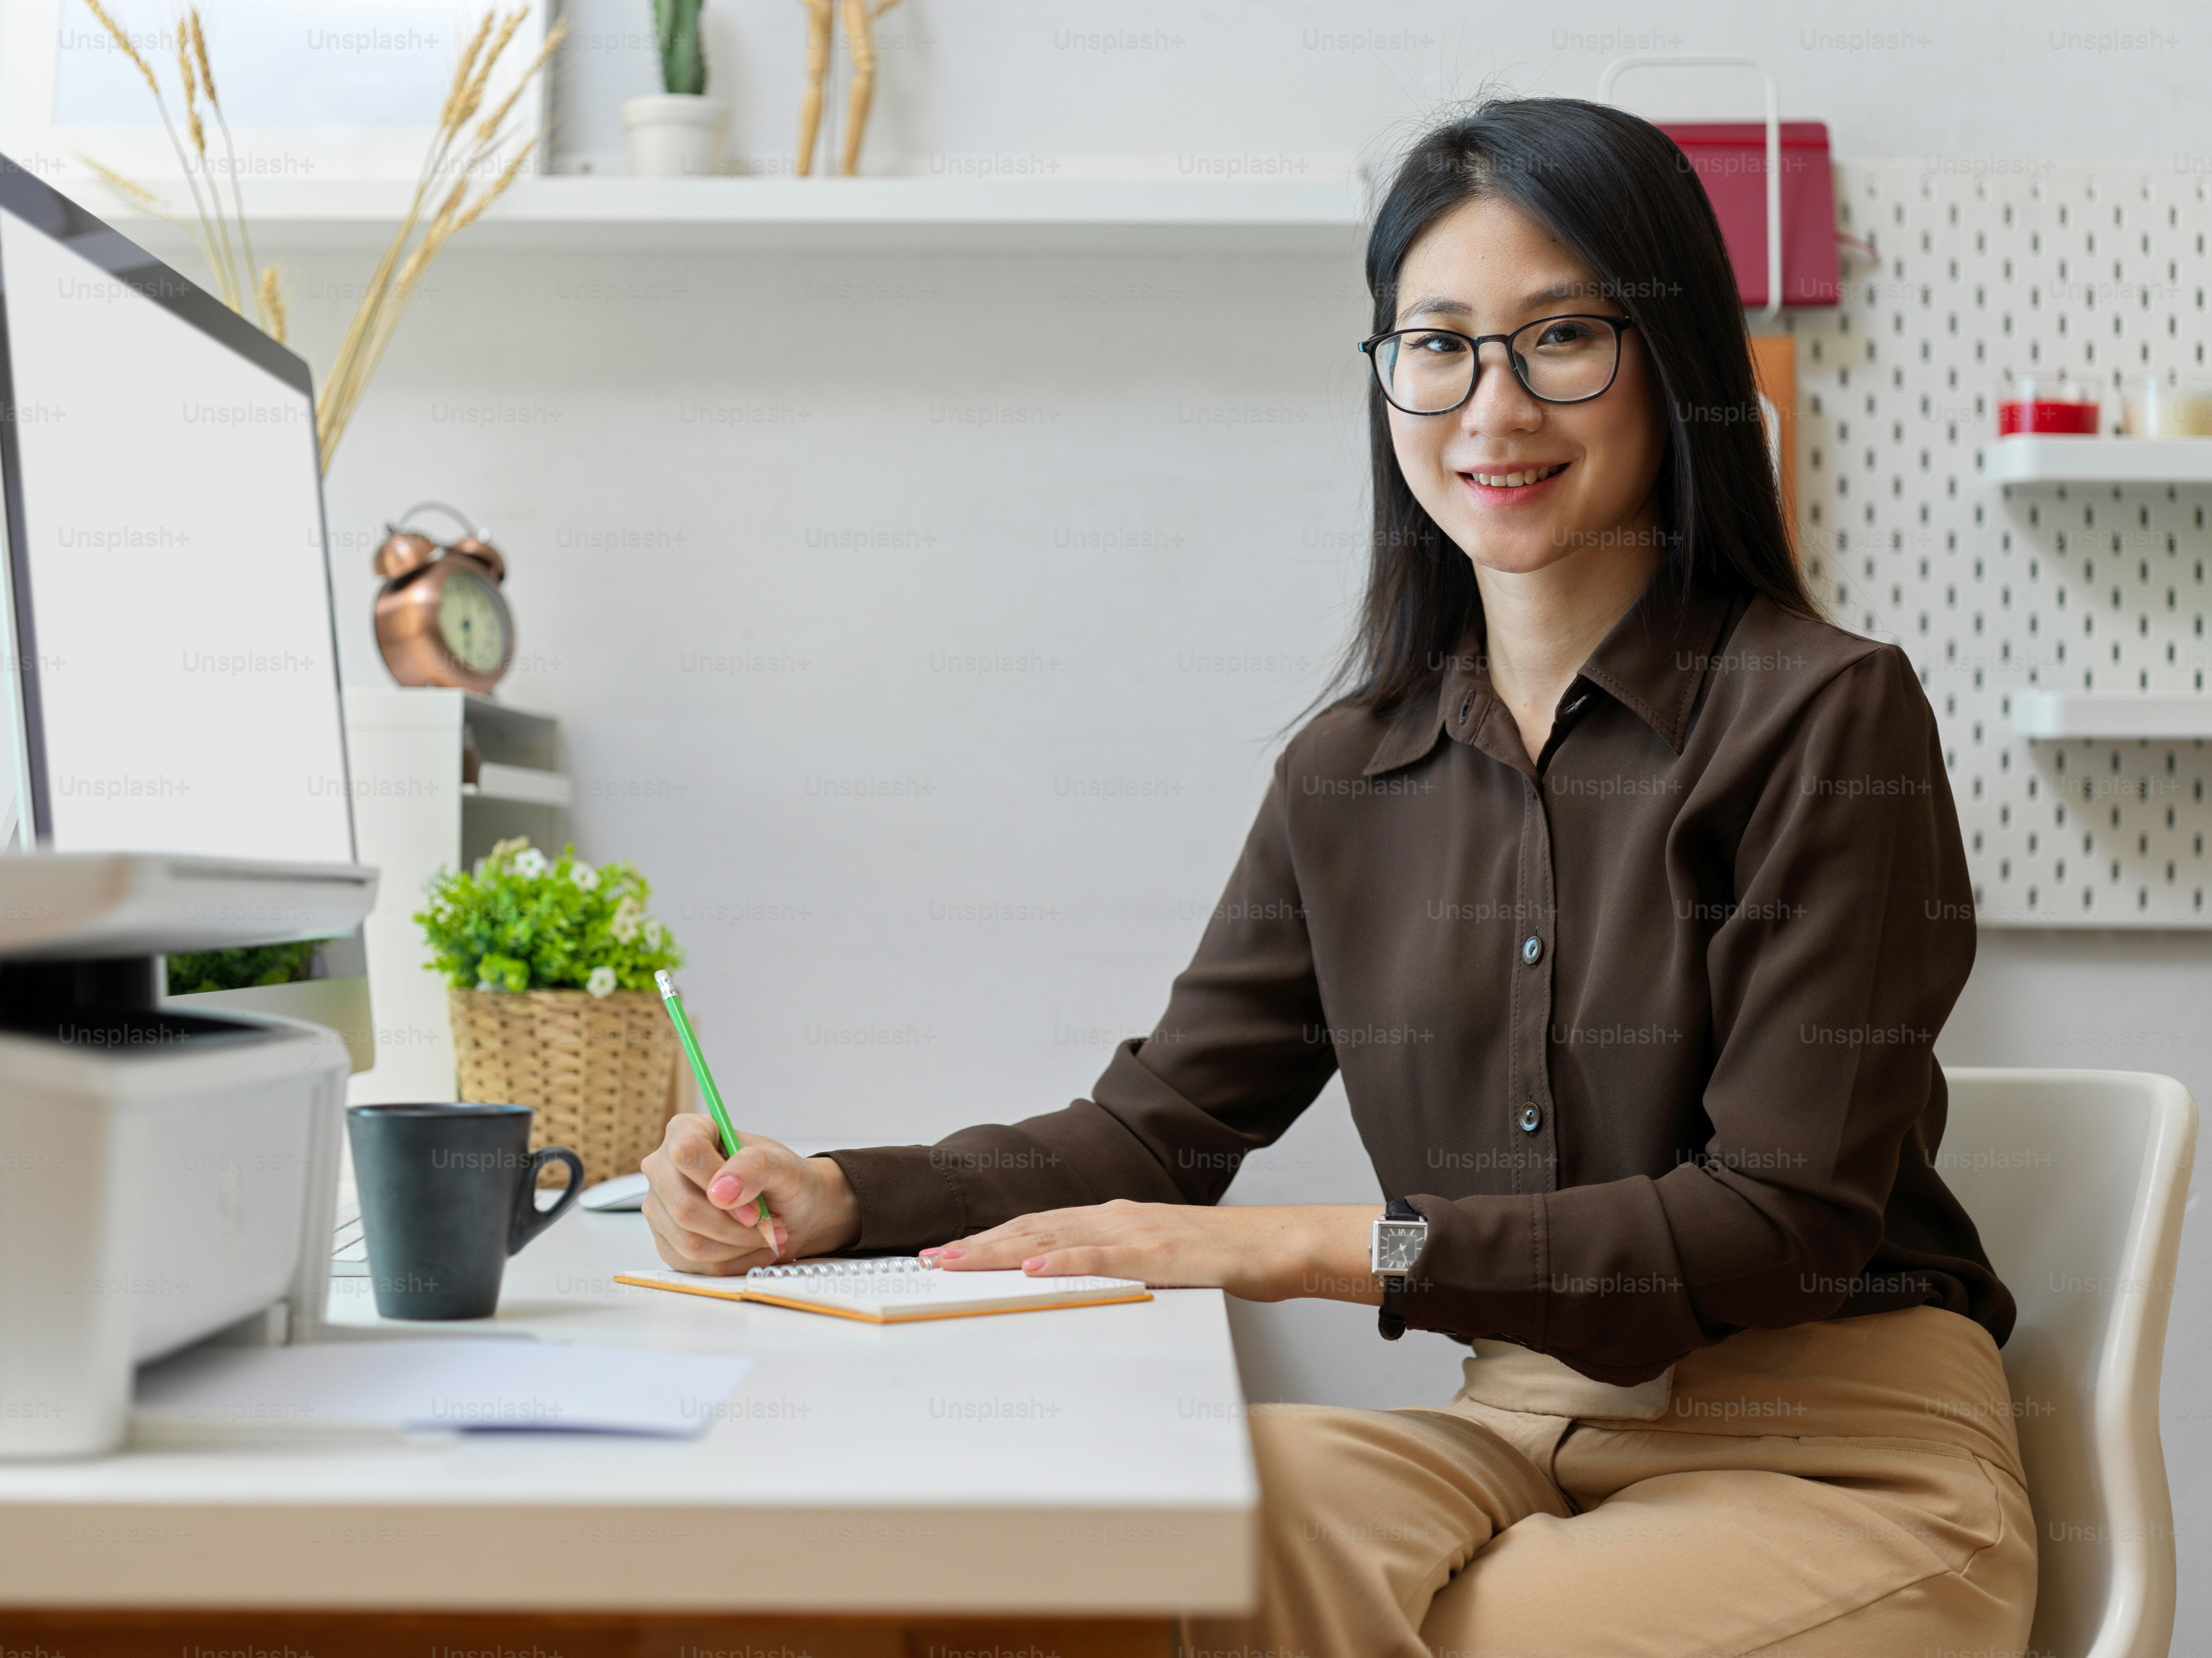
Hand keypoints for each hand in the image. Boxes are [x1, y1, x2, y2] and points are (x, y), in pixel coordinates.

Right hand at [640, 1113, 861, 1275]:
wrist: (790, 1209)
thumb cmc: (782, 1179)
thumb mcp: (783, 1165)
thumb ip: (755, 1167)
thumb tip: (720, 1191)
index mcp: (686, 1131)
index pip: (687, 1153)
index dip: (721, 1183)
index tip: (756, 1207)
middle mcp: (663, 1169)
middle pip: (685, 1208)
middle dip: (736, 1228)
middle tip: (771, 1225)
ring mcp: (660, 1208)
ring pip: (689, 1243)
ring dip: (738, 1248)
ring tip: (766, 1236)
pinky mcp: (667, 1241)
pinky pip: (692, 1264)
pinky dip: (731, 1264)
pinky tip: (752, 1250)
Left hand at [917, 1199, 1386, 1304]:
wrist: (1283, 1244)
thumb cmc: (1226, 1255)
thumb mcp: (1161, 1257)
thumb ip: (1121, 1262)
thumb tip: (1084, 1279)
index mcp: (1115, 1218)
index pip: (1038, 1228)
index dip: (990, 1239)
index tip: (949, 1252)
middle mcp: (1117, 1216)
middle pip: (1033, 1230)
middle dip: (977, 1245)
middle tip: (929, 1260)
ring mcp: (1137, 1231)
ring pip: (1054, 1239)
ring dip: (1000, 1251)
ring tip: (957, 1261)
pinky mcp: (1161, 1252)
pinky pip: (1103, 1259)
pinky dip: (1063, 1263)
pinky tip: (1031, 1269)